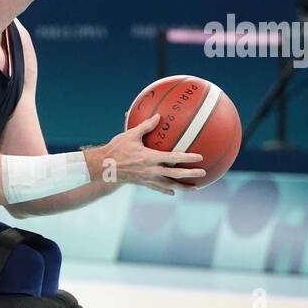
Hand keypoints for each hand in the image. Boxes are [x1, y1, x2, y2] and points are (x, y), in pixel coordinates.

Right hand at [85, 114, 205, 194]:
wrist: (103, 167)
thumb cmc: (116, 149)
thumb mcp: (130, 135)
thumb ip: (146, 126)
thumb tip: (159, 115)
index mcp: (150, 158)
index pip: (173, 158)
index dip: (187, 158)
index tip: (200, 157)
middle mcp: (151, 171)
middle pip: (175, 175)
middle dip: (190, 175)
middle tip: (203, 174)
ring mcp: (147, 179)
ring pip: (169, 185)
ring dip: (183, 187)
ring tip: (194, 189)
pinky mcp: (142, 183)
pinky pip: (157, 188)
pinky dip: (167, 190)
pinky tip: (173, 192)